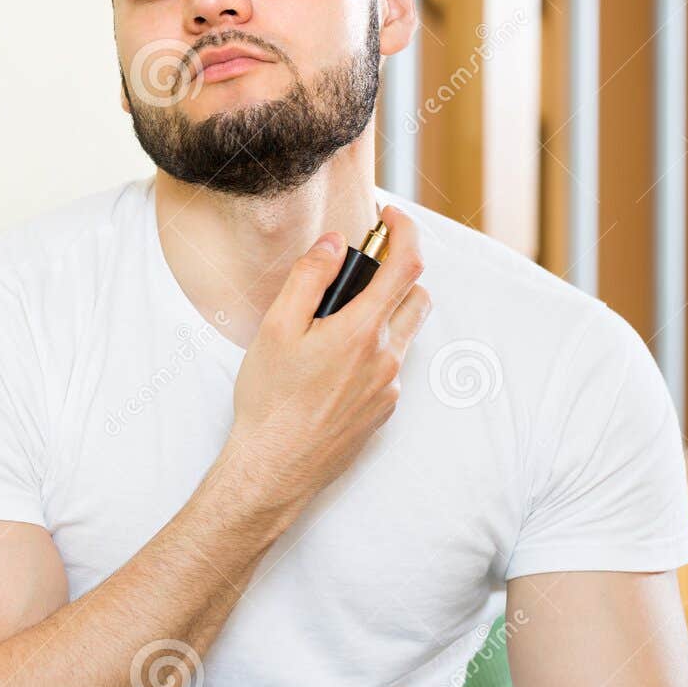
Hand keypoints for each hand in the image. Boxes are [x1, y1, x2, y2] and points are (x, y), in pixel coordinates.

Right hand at [222, 206, 431, 513]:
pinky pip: (391, 366)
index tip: (390, 217)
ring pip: (404, 333)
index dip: (405, 231)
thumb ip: (310, 277)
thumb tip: (336, 243)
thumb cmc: (270, 401)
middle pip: (417, 297)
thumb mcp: (277, 328)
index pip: (407, 265)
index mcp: (362, 331)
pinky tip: (333, 364)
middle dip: (398, 273)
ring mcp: (389, 387)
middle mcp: (387, 357)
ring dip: (386, 313)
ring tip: (339, 321)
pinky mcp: (383, 411)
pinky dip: (374, 350)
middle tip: (361, 270)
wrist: (274, 469)